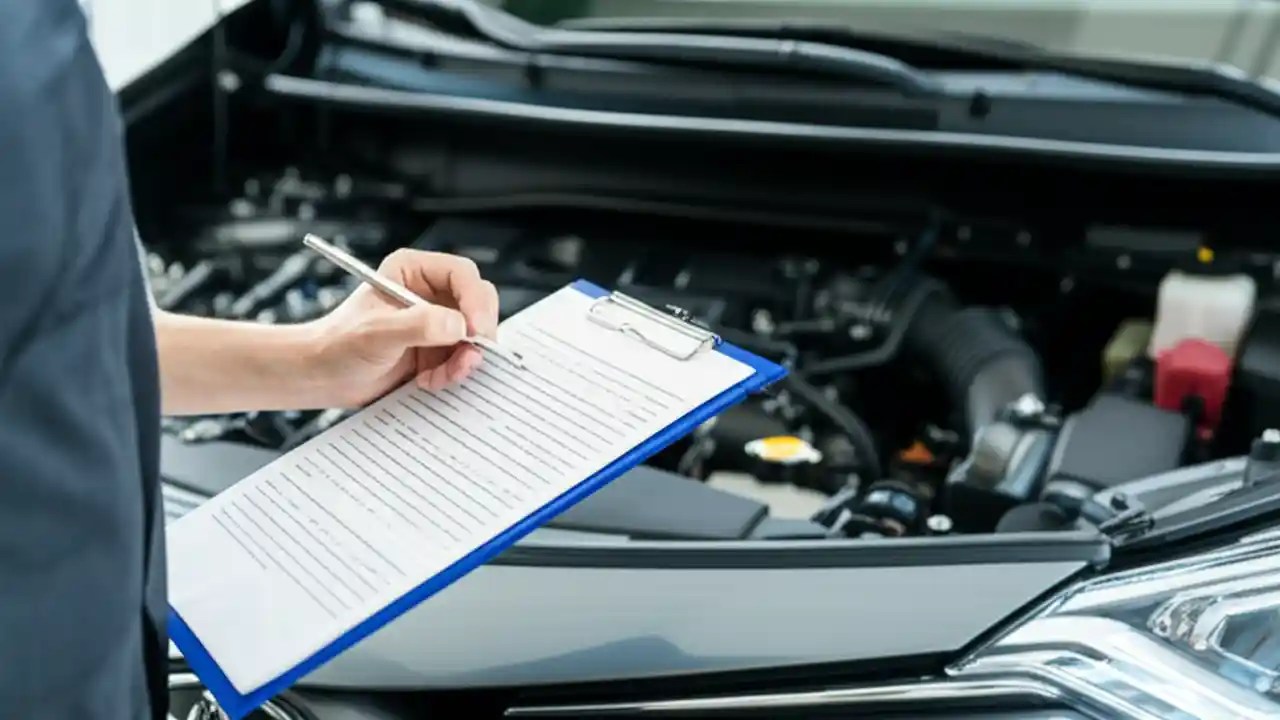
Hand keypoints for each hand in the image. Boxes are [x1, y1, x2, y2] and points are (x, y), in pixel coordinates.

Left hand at [307, 249, 498, 406]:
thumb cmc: (339, 345)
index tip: (474, 331)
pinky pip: (464, 358)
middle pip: (477, 303)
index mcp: (413, 271)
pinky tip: (428, 381)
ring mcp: (436, 321)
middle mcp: (429, 292)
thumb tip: (458, 326)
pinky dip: (454, 373)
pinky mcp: (437, 348)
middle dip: (476, 334)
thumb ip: (418, 325)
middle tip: (468, 358)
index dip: (475, 301)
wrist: (324, 377)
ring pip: (475, 335)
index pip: (462, 275)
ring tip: (440, 376)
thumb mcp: (377, 333)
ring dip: (464, 360)